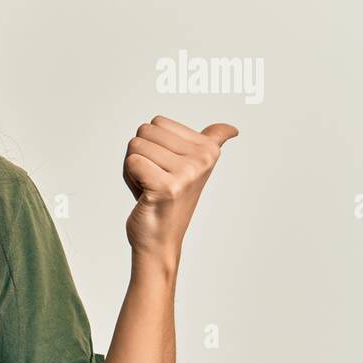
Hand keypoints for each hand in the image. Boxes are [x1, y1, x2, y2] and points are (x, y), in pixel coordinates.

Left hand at [123, 115, 238, 264]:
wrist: (159, 240)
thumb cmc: (169, 200)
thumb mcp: (191, 165)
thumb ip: (209, 143)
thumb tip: (233, 129)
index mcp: (208, 149)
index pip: (157, 122)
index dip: (153, 144)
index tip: (166, 167)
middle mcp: (202, 159)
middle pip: (145, 131)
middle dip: (141, 155)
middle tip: (154, 179)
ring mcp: (186, 174)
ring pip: (135, 146)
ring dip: (134, 168)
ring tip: (150, 187)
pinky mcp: (167, 187)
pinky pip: (131, 162)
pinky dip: (130, 178)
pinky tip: (145, 194)